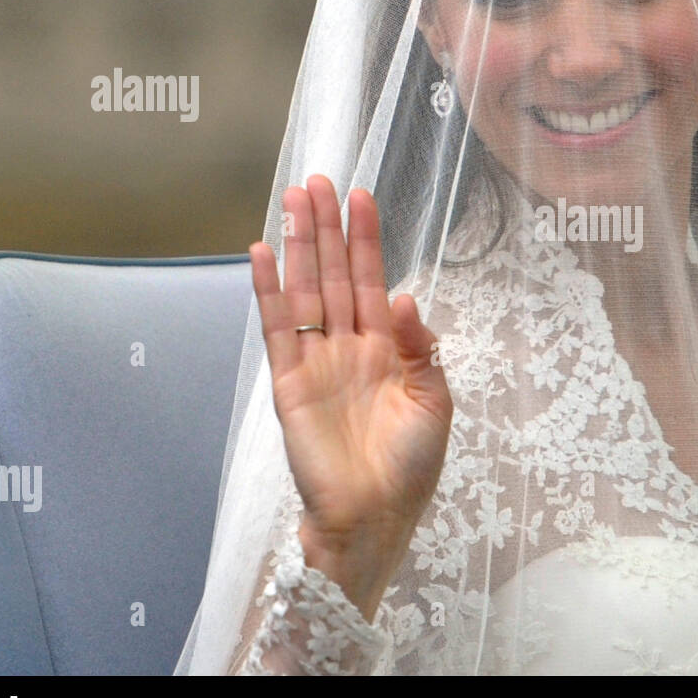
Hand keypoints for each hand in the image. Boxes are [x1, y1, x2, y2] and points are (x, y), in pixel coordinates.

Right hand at [249, 174, 452, 615]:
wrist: (374, 518)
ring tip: (292, 199)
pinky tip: (263, 254)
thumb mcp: (434, 402)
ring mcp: (316, 361)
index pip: (372, 280)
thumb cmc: (410, 466)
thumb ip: (420, 347)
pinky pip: (277, 328)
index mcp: (386, 349)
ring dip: (299, 245)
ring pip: (305, 290)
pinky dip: (269, 291)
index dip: (367, 239)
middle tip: (318, 180)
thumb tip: (402, 295)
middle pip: (334, 274)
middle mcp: (349, 346)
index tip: (361, 195)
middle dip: (328, 228)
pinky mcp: (289, 383)